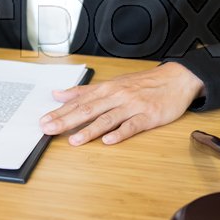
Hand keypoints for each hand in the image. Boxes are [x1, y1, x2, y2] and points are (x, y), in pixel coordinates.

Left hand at [40, 62, 204, 145]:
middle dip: (66, 120)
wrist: (175, 79)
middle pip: (88, 109)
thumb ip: (84, 91)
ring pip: (108, 118)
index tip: (43, 121)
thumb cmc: (141, 83)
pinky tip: (108, 141)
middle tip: (49, 129)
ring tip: (74, 140)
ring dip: (90, 130)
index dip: (60, 112)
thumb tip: (58, 94)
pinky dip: (120, 133)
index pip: (78, 102)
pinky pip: (132, 125)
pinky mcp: (148, 116)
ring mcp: (132, 106)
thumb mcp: (112, 83)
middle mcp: (116, 96)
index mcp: (106, 89)